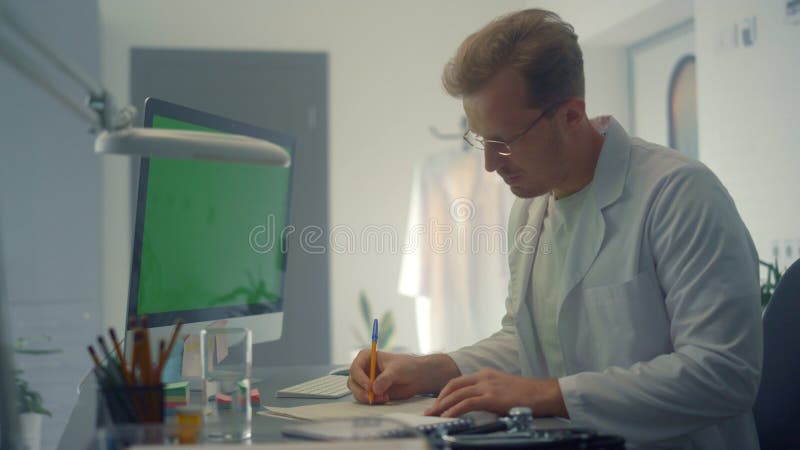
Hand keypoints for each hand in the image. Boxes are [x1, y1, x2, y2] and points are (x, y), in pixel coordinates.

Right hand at [348, 351, 460, 403]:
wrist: (417, 377)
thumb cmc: (407, 367)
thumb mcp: (396, 370)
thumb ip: (385, 379)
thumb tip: (374, 389)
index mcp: (366, 357)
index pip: (355, 368)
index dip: (360, 379)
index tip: (369, 387)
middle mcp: (363, 369)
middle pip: (353, 382)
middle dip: (362, 391)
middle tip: (373, 397)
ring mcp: (366, 381)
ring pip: (357, 392)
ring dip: (368, 398)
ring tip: (384, 397)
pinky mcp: (371, 392)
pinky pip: (365, 399)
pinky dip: (373, 401)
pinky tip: (385, 398)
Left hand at [423, 367, 567, 417]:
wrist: (543, 394)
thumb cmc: (526, 395)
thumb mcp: (502, 389)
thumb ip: (488, 394)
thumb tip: (476, 406)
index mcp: (485, 374)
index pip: (458, 381)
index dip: (445, 392)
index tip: (437, 402)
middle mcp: (483, 377)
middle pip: (453, 386)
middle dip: (439, 399)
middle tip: (429, 410)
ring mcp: (487, 386)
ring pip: (457, 394)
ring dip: (442, 406)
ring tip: (433, 415)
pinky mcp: (491, 397)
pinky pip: (467, 403)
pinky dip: (454, 410)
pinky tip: (448, 417)